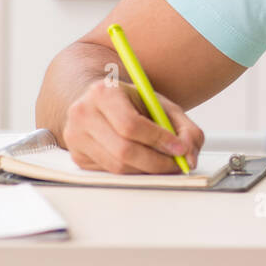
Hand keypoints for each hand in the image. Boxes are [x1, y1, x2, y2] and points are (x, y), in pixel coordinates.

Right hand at [60, 78, 202, 173]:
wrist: (101, 102)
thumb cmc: (132, 102)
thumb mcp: (161, 106)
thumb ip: (185, 128)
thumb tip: (189, 157)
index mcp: (103, 92)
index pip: (130, 124)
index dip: (158, 140)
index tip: (179, 148)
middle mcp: (83, 113)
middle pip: (123, 150)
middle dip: (156, 162)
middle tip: (176, 164)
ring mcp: (76, 136)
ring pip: (117, 166)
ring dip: (146, 170)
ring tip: (163, 163)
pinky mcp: (77, 156)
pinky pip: (110, 173)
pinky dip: (132, 172)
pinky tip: (142, 161)